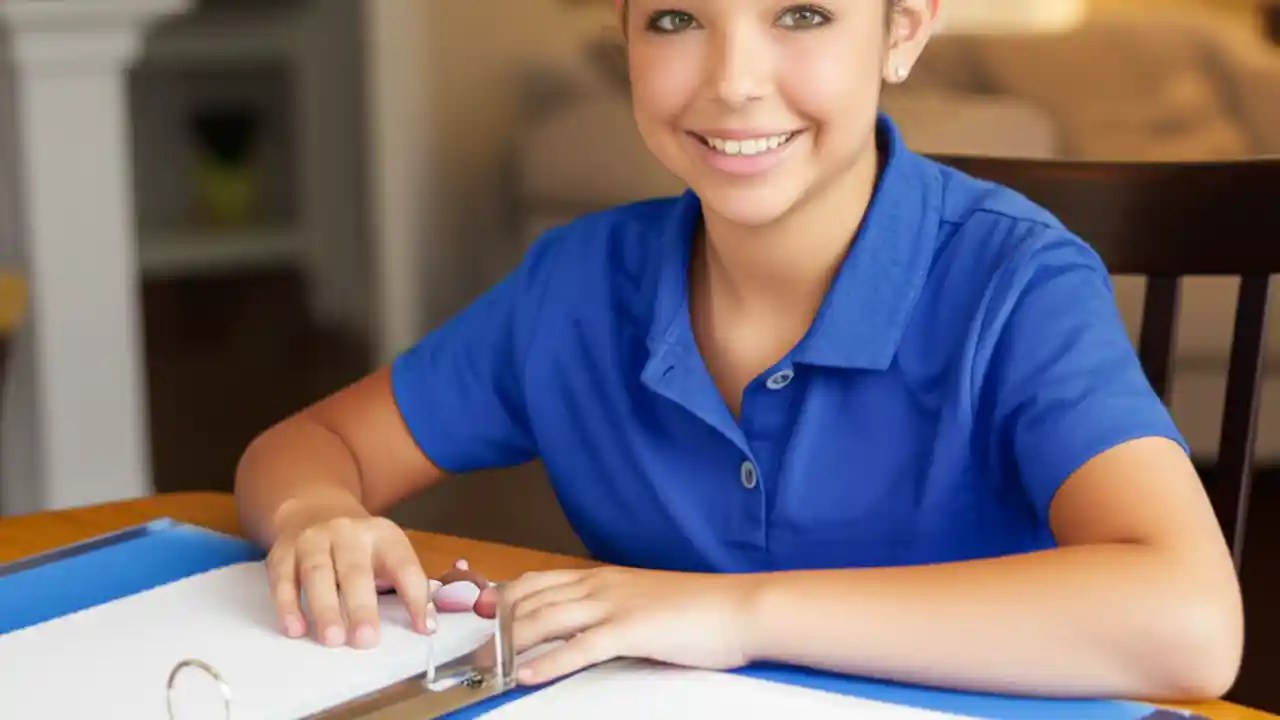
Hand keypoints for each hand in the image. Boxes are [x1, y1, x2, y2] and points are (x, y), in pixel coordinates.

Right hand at [267, 515, 433, 648]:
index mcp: (383, 535)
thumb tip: (427, 626)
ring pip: (318, 573)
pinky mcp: (283, 552)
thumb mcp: (389, 554)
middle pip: (355, 570)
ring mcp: (313, 540)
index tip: (422, 628)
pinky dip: (288, 605)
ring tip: (332, 640)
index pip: (403, 565)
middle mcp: (348, 533)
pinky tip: (295, 629)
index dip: (415, 597)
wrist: (314, 511)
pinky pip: (283, 579)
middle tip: (366, 640)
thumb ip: (409, 586)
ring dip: (325, 608)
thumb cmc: (360, 548)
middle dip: (361, 606)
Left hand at [501, 566, 756, 684]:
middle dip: (494, 629)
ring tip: (485, 669)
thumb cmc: (699, 610)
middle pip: (530, 601)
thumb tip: (584, 627)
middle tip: (471, 656)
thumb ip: (611, 609)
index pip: (536, 582)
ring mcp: (614, 606)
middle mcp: (600, 586)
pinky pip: (580, 647)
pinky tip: (527, 675)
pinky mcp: (631, 631)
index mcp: (602, 578)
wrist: (740, 608)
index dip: (501, 600)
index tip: (476, 620)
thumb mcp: (644, 602)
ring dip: (509, 646)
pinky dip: (549, 662)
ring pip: (546, 620)